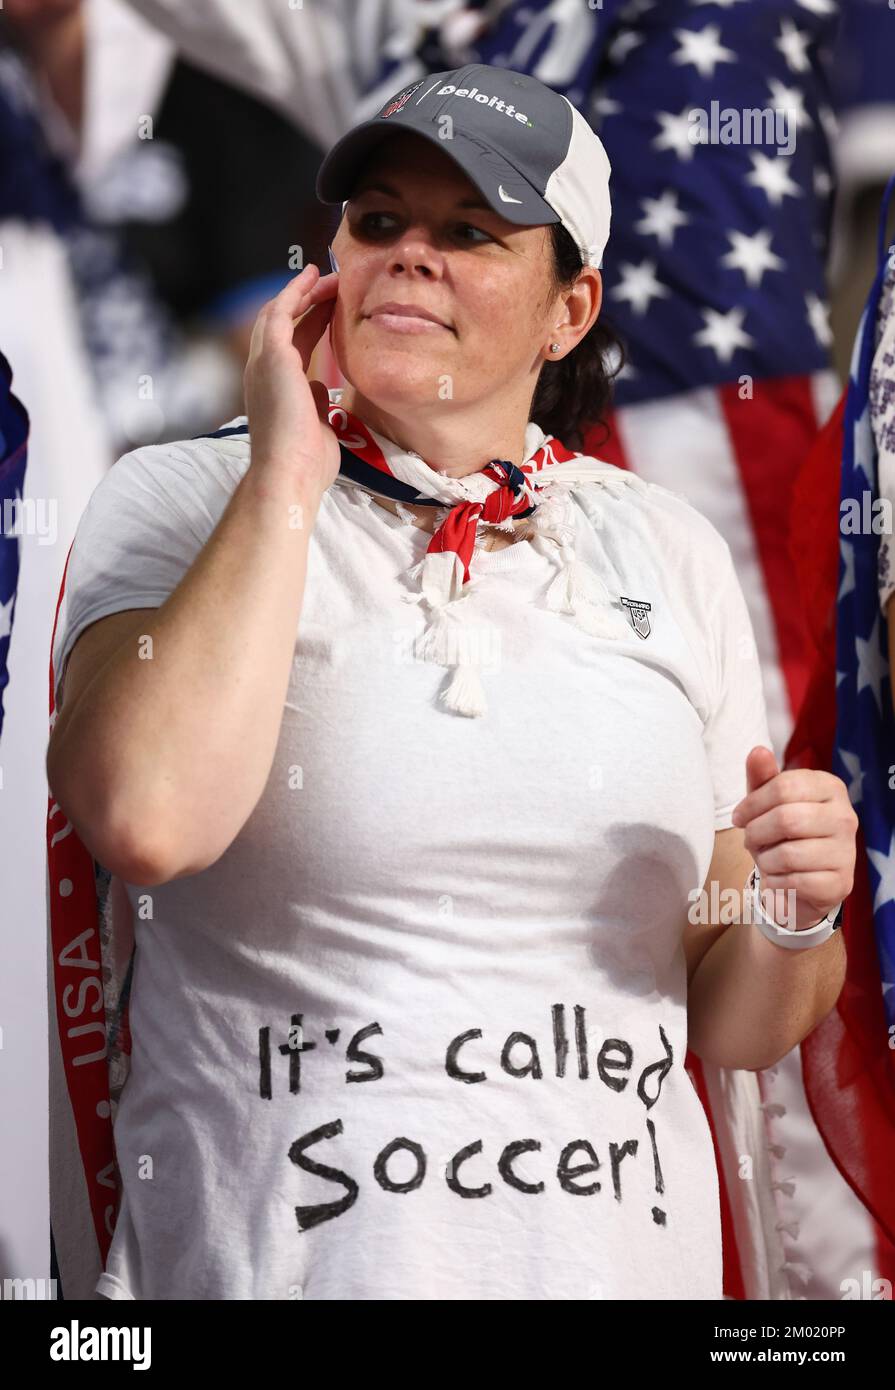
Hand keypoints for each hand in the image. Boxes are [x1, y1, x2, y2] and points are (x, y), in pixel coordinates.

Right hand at [243, 264, 341, 496]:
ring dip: (304, 291)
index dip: (311, 323)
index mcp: (273, 388)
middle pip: (282, 323)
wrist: (290, 474)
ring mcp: (263, 362)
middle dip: (307, 301)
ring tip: (330, 277)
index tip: (331, 309)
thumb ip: (315, 403)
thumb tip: (320, 388)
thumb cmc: (306, 463)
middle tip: (334, 285)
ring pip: (278, 312)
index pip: (292, 345)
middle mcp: (262, 372)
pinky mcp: (272, 356)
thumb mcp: (315, 425)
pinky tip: (314, 278)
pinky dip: (296, 291)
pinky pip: (281, 311)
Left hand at [731, 746, 857, 929]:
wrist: (803, 881)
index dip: (752, 804)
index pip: (784, 786)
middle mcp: (845, 816)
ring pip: (788, 854)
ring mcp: (847, 851)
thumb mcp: (768, 802)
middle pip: (786, 818)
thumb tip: (757, 751)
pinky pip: (795, 881)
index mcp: (830, 787)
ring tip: (766, 859)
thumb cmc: (783, 834)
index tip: (739, 817)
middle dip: (756, 833)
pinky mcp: (841, 883)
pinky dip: (776, 882)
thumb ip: (762, 777)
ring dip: (764, 860)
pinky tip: (778, 878)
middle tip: (750, 840)